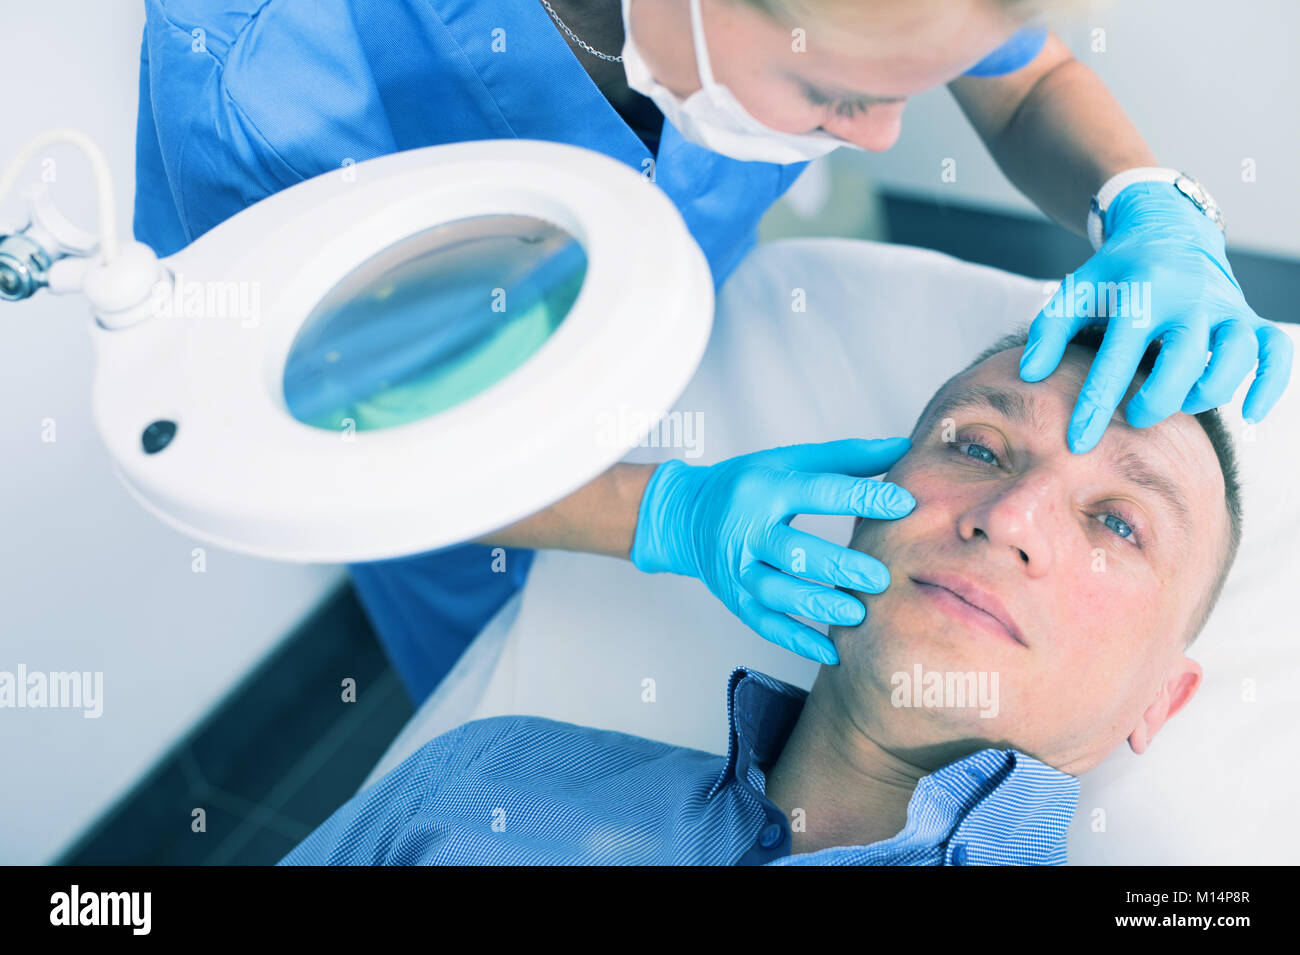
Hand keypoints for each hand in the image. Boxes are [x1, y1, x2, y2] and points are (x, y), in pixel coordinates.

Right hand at [630, 438, 914, 664]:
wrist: (686, 516)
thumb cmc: (748, 484)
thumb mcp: (788, 461)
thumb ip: (845, 457)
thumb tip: (903, 448)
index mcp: (764, 488)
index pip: (817, 491)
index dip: (861, 497)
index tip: (904, 504)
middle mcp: (746, 530)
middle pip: (793, 550)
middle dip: (838, 565)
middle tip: (881, 578)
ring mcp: (737, 568)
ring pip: (776, 592)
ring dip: (817, 604)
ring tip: (858, 614)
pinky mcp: (734, 599)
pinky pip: (765, 624)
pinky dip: (796, 640)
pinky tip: (831, 652)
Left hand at [1020, 181, 1292, 452]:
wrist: (1167, 231)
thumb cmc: (1115, 275)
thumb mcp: (1075, 292)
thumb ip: (1048, 331)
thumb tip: (1029, 374)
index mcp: (1141, 294)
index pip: (1117, 357)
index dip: (1096, 404)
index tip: (1077, 442)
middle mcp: (1188, 301)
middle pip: (1183, 360)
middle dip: (1157, 400)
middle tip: (1133, 418)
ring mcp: (1224, 309)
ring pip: (1235, 357)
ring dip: (1208, 392)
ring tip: (1180, 404)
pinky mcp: (1248, 317)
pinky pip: (1276, 351)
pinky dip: (1271, 383)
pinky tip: (1249, 413)